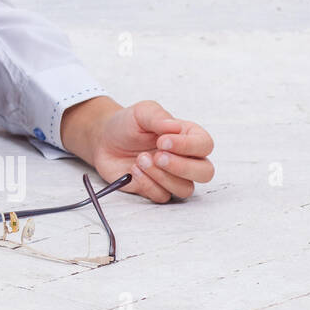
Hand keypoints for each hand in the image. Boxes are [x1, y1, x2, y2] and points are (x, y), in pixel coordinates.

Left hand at [61, 97, 215, 202]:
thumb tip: (175, 128)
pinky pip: (162, 196)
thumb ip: (158, 117)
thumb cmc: (127, 125)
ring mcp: (172, 177)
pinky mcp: (155, 189)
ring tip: (140, 159)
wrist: (104, 140)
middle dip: (182, 167)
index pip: (205, 145)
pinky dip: (147, 184)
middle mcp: (185, 159)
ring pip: (185, 189)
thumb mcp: (141, 112)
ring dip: (161, 176)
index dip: (188, 146)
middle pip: (205, 173)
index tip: (163, 141)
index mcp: (188, 137)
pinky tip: (133, 170)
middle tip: (158, 156)